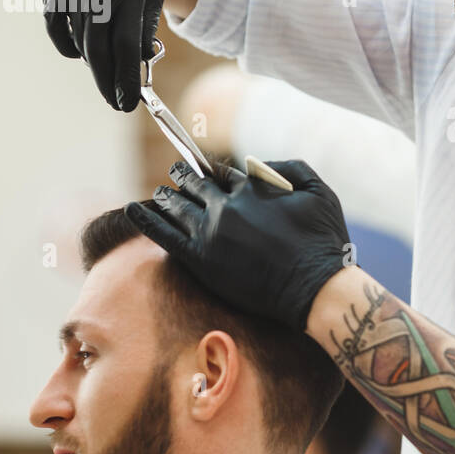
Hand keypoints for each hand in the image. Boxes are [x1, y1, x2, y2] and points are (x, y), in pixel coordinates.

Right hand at [42, 0, 168, 111]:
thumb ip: (146, 19)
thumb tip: (139, 59)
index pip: (126, 46)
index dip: (126, 79)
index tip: (128, 103)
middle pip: (99, 50)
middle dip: (109, 82)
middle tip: (117, 103)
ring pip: (78, 41)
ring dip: (93, 63)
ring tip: (108, 73)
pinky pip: (57, 27)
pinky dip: (69, 45)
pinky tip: (82, 51)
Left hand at [124, 159, 353, 336]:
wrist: (314, 288)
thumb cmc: (323, 242)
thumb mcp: (320, 192)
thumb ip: (292, 168)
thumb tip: (258, 165)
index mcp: (253, 188)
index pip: (225, 173)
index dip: (216, 172)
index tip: (210, 173)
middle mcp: (227, 205)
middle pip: (195, 183)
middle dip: (185, 176)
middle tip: (177, 174)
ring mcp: (211, 232)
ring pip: (176, 205)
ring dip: (166, 196)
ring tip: (160, 194)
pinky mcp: (200, 259)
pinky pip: (163, 234)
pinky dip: (146, 219)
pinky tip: (131, 210)